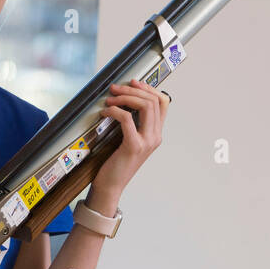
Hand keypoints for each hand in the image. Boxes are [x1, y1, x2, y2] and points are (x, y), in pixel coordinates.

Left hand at [93, 79, 169, 198]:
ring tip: (111, 98)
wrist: (110, 185)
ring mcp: (147, 142)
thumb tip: (124, 101)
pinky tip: (106, 112)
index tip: (134, 82)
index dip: (149, 88)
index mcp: (156, 134)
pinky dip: (115, 111)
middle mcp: (155, 137)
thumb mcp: (128, 139)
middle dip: (133, 89)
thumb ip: (132, 124)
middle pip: (153, 101)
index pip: (163, 103)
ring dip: (125, 97)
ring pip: (145, 106)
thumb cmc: (115, 163)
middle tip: (116, 88)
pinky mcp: (133, 146)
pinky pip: (127, 119)